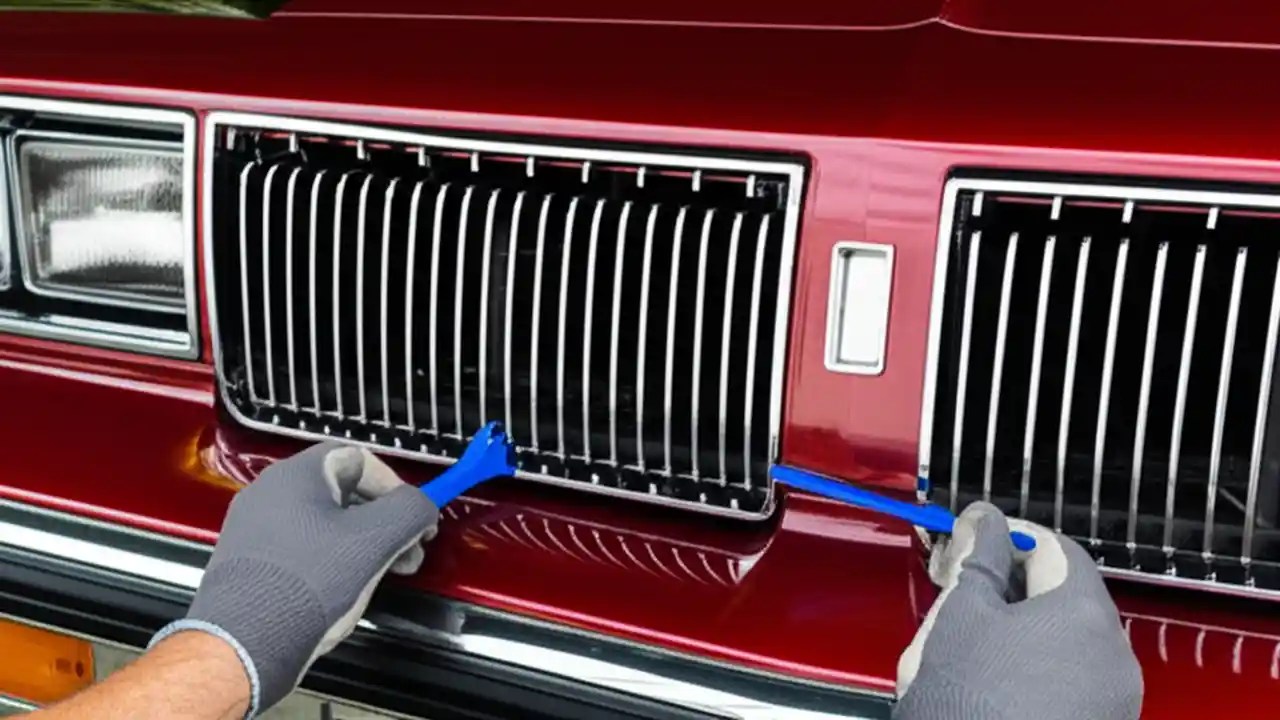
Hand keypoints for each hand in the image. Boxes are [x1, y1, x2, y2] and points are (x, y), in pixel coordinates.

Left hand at [151, 443, 438, 715]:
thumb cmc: (307, 586)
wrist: (244, 644)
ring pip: (324, 522)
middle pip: (343, 491)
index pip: (358, 458)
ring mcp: (255, 528)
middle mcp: (269, 493)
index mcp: (296, 475)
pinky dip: (330, 561)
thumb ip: (410, 511)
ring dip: (361, 544)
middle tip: (406, 551)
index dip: (394, 485)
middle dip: (383, 520)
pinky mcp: (250, 562)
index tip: (414, 517)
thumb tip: (424, 506)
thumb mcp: (375, 541)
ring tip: (378, 574)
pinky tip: (342, 590)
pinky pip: (301, 548)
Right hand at [895, 503, 1142, 719]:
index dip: (1011, 539)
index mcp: (1084, 614)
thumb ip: (979, 558)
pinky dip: (1040, 671)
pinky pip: (1075, 684)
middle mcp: (1114, 657)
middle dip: (1017, 586)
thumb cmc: (964, 703)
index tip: (977, 540)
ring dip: (1028, 631)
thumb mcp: (960, 614)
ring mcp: (1114, 701)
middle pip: (1068, 596)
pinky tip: (997, 684)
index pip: (1056, 548)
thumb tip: (985, 522)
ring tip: (976, 644)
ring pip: (1071, 643)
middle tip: (968, 589)